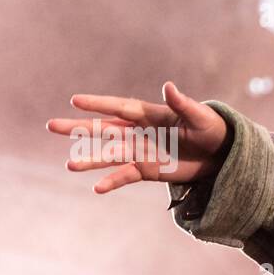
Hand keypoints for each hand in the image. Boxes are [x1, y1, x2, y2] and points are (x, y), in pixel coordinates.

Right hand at [45, 81, 229, 193]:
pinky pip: (126, 175)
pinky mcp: (149, 169)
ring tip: (69, 165)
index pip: (119, 107)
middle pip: (105, 129)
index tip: (75, 101)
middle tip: (51, 126)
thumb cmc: (212, 129)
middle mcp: (140, 132)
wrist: (222, 154)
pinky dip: (112, 182)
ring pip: (110, 154)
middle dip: (79, 128)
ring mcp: (142, 151)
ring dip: (90, 159)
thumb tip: (168, 86)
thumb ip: (182, 104)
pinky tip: (96, 188)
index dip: (98, 104)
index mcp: (150, 114)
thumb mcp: (200, 116)